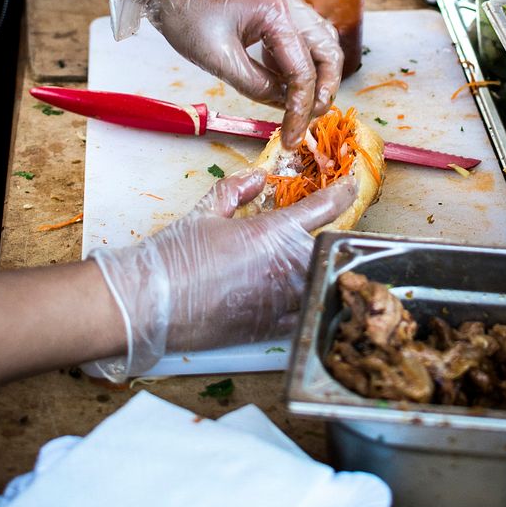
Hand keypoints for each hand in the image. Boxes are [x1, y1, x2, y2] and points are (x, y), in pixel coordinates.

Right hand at [90, 169, 354, 379]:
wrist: (153, 302)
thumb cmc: (176, 255)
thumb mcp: (206, 211)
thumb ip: (235, 189)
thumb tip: (258, 178)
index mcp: (272, 231)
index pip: (323, 207)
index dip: (343, 193)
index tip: (352, 185)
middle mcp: (285, 266)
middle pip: (329, 246)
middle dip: (330, 236)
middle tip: (325, 230)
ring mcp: (282, 300)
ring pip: (320, 281)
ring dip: (320, 269)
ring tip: (314, 262)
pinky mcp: (271, 328)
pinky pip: (304, 313)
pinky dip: (306, 301)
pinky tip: (299, 295)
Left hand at [109, 0, 343, 146]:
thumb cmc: (183, 10)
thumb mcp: (216, 57)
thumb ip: (255, 85)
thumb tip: (282, 103)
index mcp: (276, 11)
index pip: (304, 70)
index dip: (300, 108)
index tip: (292, 136)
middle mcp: (289, 2)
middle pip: (328, 53)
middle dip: (324, 91)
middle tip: (308, 120)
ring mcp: (284, 0)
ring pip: (321, 43)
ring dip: (317, 75)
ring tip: (301, 104)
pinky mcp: (274, 5)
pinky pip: (302, 35)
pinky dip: (301, 60)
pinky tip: (283, 79)